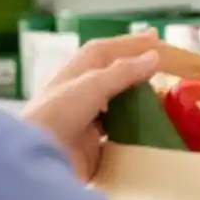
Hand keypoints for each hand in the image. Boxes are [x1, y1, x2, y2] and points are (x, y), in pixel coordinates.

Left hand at [22, 31, 160, 181]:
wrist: (34, 161)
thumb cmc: (56, 116)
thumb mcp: (91, 86)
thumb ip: (123, 72)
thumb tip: (154, 57)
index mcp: (74, 75)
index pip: (104, 51)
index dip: (129, 43)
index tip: (156, 38)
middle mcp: (78, 97)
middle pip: (112, 79)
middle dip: (137, 73)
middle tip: (166, 69)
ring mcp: (84, 124)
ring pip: (117, 108)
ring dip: (138, 103)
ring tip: (165, 100)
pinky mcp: (91, 150)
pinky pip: (118, 138)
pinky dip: (135, 133)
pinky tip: (152, 131)